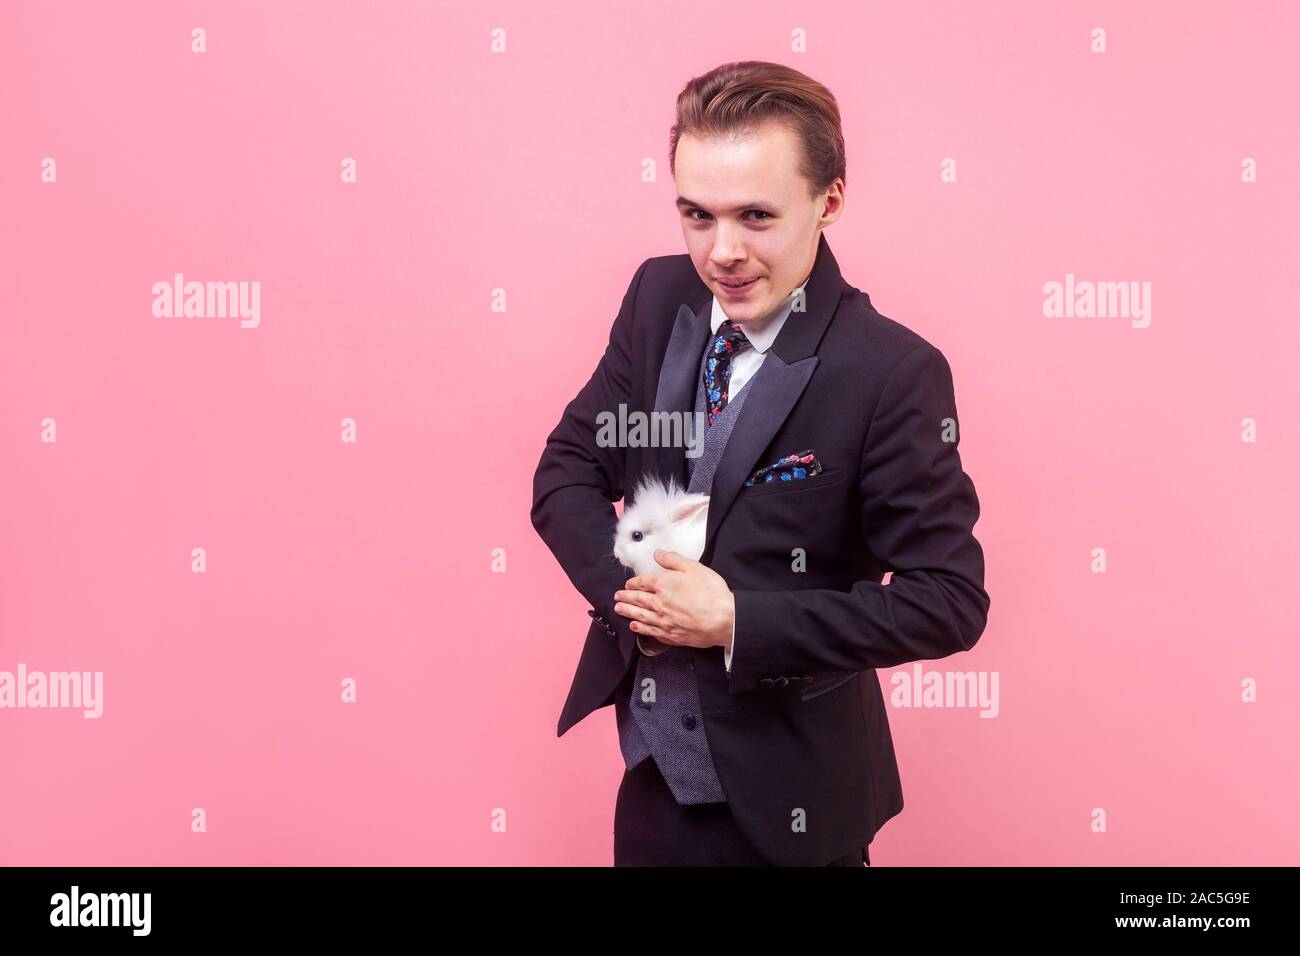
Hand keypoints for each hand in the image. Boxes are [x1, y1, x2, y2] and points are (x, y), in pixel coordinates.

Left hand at [614, 549, 734, 650]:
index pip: (642, 583)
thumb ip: (673, 560)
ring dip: (627, 612)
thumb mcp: (694, 568)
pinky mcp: (670, 635)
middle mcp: (659, 604)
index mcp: (663, 585)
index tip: (628, 584)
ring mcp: (663, 621)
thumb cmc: (712, 593)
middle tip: (617, 597)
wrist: (724, 619)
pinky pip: (650, 631)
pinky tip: (635, 627)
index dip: (633, 583)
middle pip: (637, 600)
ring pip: (640, 616)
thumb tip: (658, 554)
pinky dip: (640, 628)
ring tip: (619, 610)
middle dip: (625, 598)